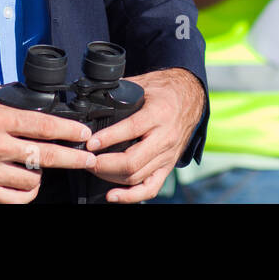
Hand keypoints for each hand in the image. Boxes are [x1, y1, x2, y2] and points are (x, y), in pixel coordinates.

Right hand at [0, 85, 95, 203]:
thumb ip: (7, 97)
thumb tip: (30, 99)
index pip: (43, 126)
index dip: (69, 131)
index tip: (83, 133)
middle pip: (45, 156)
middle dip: (72, 158)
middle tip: (87, 159)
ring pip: (31, 182)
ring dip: (44, 176)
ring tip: (45, 168)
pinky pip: (11, 199)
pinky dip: (24, 194)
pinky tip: (27, 185)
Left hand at [86, 68, 204, 202]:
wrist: (191, 97)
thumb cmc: (165, 90)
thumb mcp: (144, 83)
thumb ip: (120, 92)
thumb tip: (94, 97)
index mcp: (159, 114)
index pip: (132, 129)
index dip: (108, 138)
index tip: (90, 143)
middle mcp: (165, 138)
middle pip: (132, 161)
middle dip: (104, 164)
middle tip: (87, 159)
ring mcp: (167, 155)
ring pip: (136, 176)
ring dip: (110, 177)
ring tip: (94, 168)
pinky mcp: (168, 166)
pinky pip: (150, 188)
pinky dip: (130, 196)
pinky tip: (112, 195)